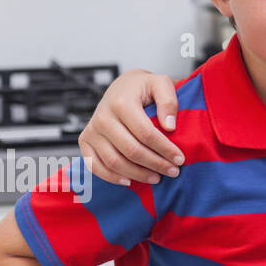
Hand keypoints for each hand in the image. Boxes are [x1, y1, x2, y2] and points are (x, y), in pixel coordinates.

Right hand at [78, 69, 184, 184]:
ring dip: (137, 174)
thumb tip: (170, 126)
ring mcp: (92, 131)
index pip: (146, 133)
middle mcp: (103, 118)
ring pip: (114, 162)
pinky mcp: (85, 141)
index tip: (180, 159)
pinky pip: (94, 165)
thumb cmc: (143, 87)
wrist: (120, 86)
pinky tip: (129, 181)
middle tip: (173, 172)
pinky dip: (111, 177)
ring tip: (157, 178)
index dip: (164, 149)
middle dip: (155, 164)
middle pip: (131, 150)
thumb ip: (169, 101)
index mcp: (122, 103)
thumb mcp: (161, 83)